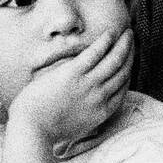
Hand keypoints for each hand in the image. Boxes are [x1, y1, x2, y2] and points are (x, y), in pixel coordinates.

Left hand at [9, 28, 132, 144]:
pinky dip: (105, 41)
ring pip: (114, 60)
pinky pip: (95, 53)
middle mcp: (100, 98)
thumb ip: (86, 117)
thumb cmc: (47, 129)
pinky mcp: (73, 74)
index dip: (128, 72)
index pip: (123, 89)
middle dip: (130, 55)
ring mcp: (88, 85)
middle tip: (132, 42)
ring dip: (124, 44)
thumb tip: (87, 111)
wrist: (31, 129)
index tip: (129, 61)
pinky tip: (111, 32)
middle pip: (122, 72)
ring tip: (128, 32)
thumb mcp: (75, 128)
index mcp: (102, 112)